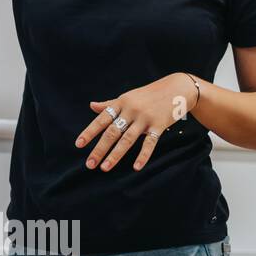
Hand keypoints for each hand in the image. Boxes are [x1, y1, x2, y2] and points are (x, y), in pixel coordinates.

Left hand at [75, 72, 194, 171]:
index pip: (101, 120)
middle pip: (112, 132)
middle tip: (89, 164)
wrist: (177, 88)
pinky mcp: (159, 125)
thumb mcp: (128, 97)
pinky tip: (136, 167)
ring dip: (115, 155)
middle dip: (99, 149)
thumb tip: (91, 106)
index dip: (89, 132)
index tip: (78, 144)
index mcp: (121, 103)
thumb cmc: (149, 95)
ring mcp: (145, 118)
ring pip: (127, 139)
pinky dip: (143, 155)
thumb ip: (110, 104)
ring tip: (105, 168)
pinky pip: (150, 142)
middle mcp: (131, 110)